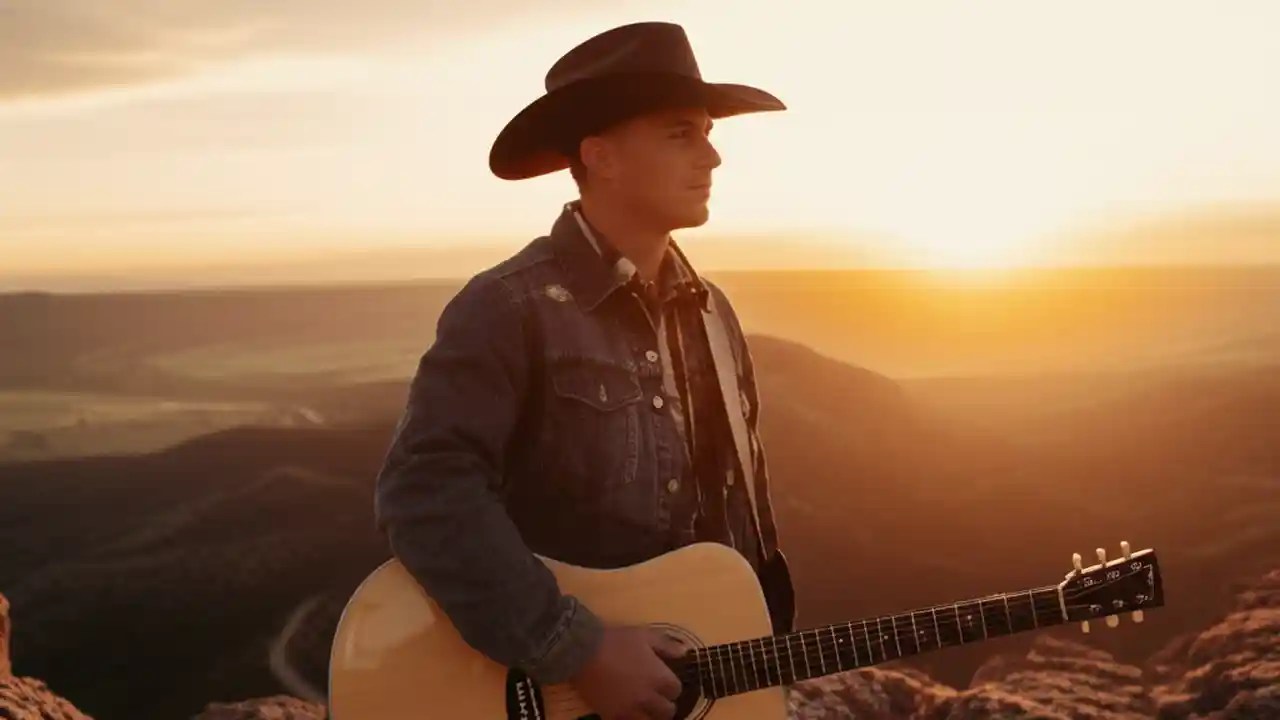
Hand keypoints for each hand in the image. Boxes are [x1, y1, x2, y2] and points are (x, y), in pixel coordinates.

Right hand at [569, 625, 689, 719]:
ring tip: (644, 708)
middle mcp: (648, 697)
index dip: (672, 686)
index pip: (676, 690)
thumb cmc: (616, 641)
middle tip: (658, 698)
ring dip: (650, 715)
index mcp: (659, 677)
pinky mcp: (612, 716)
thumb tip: (684, 652)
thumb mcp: (645, 636)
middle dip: (665, 704)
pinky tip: (627, 712)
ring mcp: (630, 710)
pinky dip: (631, 718)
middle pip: (668, 711)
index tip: (665, 682)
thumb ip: (667, 645)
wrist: (582, 652)